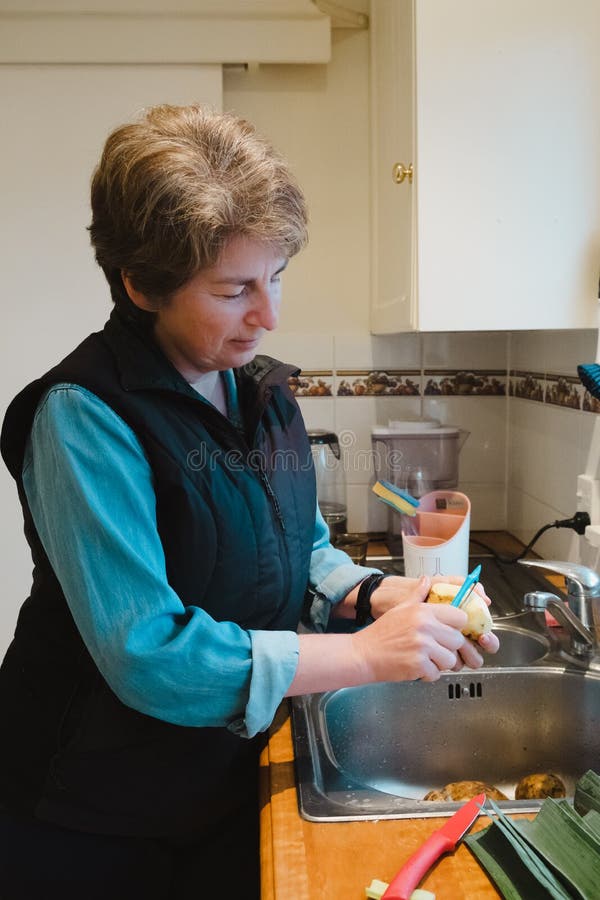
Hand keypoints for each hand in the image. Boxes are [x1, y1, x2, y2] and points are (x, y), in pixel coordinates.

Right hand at [368, 574, 498, 665]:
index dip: (456, 626)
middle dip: (448, 648)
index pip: (460, 617)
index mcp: (423, 611)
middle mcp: (425, 627)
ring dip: (440, 663)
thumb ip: (417, 595)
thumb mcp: (399, 608)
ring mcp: (422, 646)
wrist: (363, 654)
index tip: (448, 632)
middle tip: (434, 649)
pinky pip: (437, 674)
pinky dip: (428, 674)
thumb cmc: (380, 634)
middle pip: (458, 640)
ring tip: (424, 658)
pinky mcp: (418, 665)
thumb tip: (426, 580)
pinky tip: (416, 667)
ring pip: (451, 660)